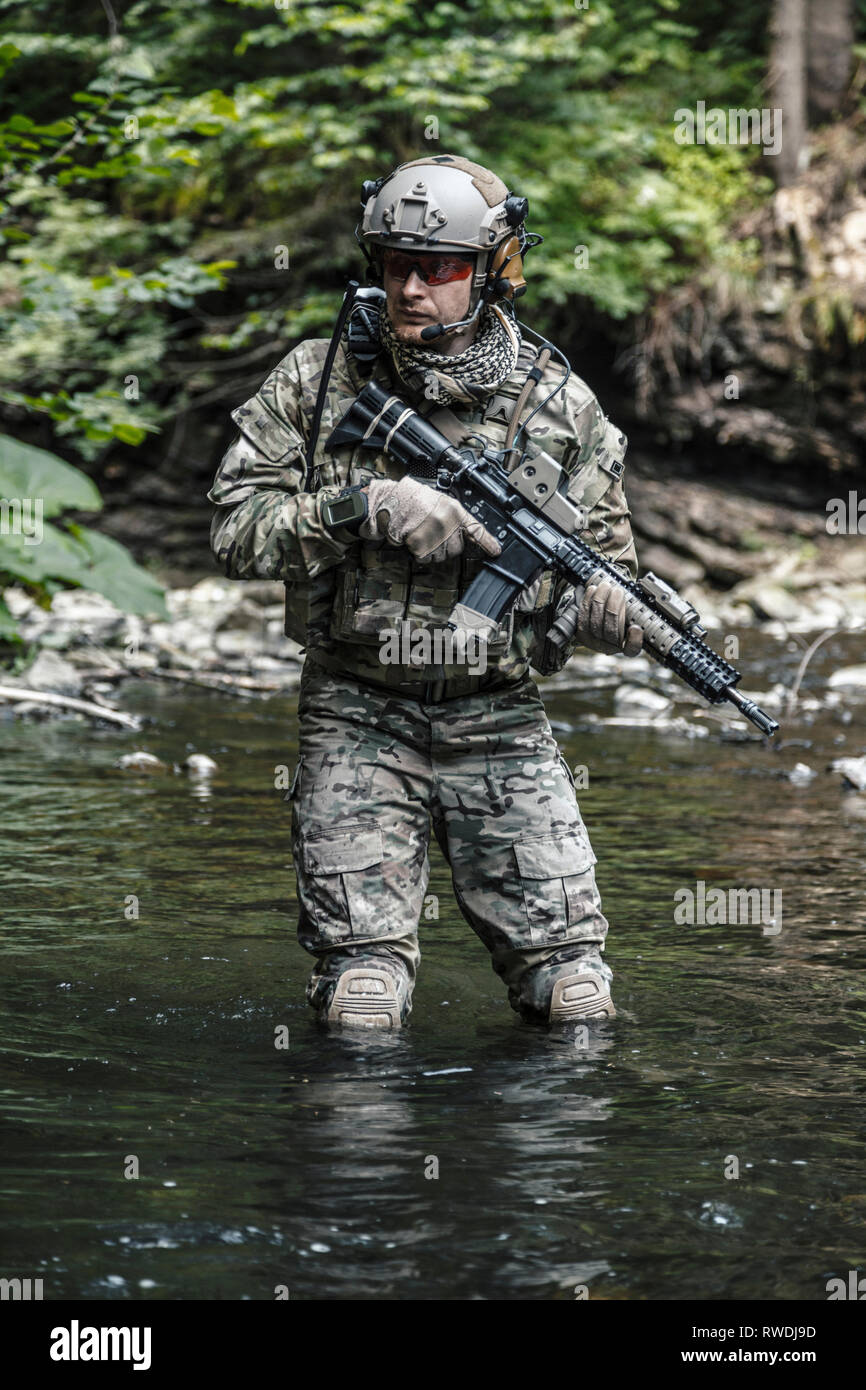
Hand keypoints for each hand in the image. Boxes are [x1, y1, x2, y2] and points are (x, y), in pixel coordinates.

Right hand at [359, 475, 501, 563]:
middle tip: (434, 534)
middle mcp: (447, 524)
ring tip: (422, 534)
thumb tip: (466, 532)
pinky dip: (420, 553)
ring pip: (442, 556)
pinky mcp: (422, 547)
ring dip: (433, 550)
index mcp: (454, 510)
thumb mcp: (439, 500)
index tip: (496, 551)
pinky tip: (414, 539)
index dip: (488, 542)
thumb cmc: (412, 500)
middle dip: (447, 546)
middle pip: (457, 548)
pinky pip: (426, 558)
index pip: (476, 529)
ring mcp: (435, 537)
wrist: (389, 503)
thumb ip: (454, 515)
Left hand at [556, 570, 643, 656]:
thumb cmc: (617, 625)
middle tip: (618, 591)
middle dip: (614, 607)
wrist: (596, 629)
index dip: (634, 640)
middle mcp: (608, 648)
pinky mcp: (580, 632)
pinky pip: (583, 616)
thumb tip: (636, 626)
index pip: (631, 649)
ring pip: (596, 621)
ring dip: (600, 600)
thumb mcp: (630, 626)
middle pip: (611, 630)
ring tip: (605, 587)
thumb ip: (635, 623)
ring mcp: (593, 641)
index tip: (636, 628)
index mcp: (624, 648)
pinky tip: (593, 590)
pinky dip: (588, 601)